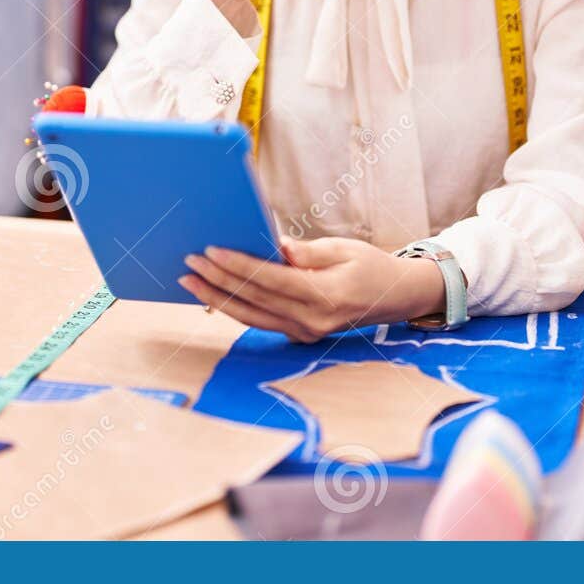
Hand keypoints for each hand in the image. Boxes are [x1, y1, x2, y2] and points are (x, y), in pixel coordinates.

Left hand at [177, 237, 446, 343]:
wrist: (394, 298)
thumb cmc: (370, 266)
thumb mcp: (344, 249)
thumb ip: (308, 252)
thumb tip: (274, 249)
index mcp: (326, 296)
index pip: (271, 281)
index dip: (239, 266)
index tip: (212, 251)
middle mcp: (312, 321)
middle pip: (254, 301)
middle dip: (218, 281)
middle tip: (189, 263)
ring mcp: (305, 332)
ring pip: (251, 317)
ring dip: (217, 299)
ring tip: (190, 281)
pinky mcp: (299, 335)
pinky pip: (260, 321)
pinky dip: (234, 306)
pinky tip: (214, 293)